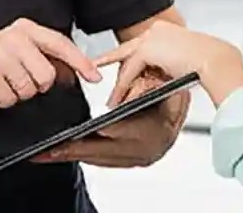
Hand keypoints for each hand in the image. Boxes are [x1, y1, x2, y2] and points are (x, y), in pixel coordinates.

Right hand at [0, 18, 101, 108]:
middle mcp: (14, 38)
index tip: (94, 76)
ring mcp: (1, 54)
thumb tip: (74, 73)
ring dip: (17, 94)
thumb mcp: (18, 53)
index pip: (61, 44)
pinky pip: (11, 99)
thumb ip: (45, 59)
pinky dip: (2, 100)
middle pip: (47, 76)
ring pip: (30, 90)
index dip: (81, 62)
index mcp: (25, 29)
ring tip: (2, 82)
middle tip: (16, 78)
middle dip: (35, 85)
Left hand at [31, 68, 189, 167]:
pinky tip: (66, 153)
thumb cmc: (174, 82)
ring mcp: (140, 157)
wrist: (196, 92)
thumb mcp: (164, 83)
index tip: (71, 139)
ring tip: (47, 154)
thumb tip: (132, 92)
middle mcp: (147, 148)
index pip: (120, 135)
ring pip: (101, 160)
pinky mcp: (134, 160)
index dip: (96, 136)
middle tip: (46, 153)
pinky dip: (85, 156)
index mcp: (154, 131)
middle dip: (72, 152)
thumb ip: (148, 89)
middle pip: (103, 153)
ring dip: (74, 156)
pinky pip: (105, 161)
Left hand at [95, 20, 240, 107]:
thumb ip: (169, 65)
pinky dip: (124, 85)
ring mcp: (151, 37)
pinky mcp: (148, 49)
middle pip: (129, 47)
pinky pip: (130, 70)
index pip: (142, 43)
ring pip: (127, 60)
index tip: (121, 64)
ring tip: (112, 98)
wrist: (216, 61)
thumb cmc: (210, 63)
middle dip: (111, 59)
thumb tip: (162, 75)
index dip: (131, 56)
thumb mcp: (185, 62)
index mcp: (167, 30)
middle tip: (97, 66)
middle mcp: (157, 30)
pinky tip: (120, 97)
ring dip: (120, 82)